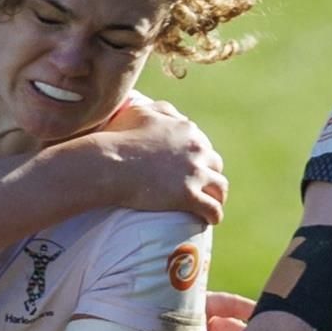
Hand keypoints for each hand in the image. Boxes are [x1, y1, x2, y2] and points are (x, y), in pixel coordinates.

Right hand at [96, 97, 226, 224]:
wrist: (111, 163)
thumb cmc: (120, 138)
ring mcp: (194, 172)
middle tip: (202, 187)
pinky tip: (210, 220)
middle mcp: (197, 149)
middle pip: (215, 165)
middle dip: (210, 175)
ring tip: (211, 205)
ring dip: (217, 196)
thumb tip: (177, 116)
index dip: (199, 158)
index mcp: (188, 130)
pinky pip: (212, 209)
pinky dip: (214, 215)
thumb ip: (162, 110)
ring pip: (220, 187)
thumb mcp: (141, 112)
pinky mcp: (188, 195)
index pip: (203, 145)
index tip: (193, 169)